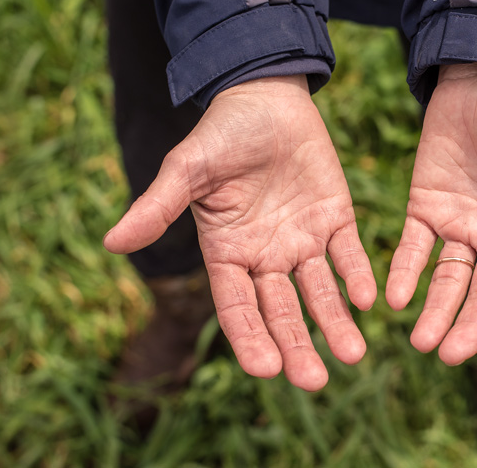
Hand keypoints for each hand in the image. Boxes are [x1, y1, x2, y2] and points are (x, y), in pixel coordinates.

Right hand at [104, 75, 375, 391]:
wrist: (264, 95)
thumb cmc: (219, 133)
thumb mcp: (185, 170)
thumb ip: (156, 208)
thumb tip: (110, 243)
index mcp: (227, 253)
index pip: (238, 308)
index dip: (251, 338)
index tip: (266, 369)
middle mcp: (266, 256)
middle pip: (282, 311)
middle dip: (297, 346)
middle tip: (315, 380)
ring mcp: (302, 240)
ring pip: (320, 293)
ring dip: (335, 324)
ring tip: (353, 355)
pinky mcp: (335, 218)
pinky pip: (349, 255)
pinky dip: (357, 276)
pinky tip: (366, 299)